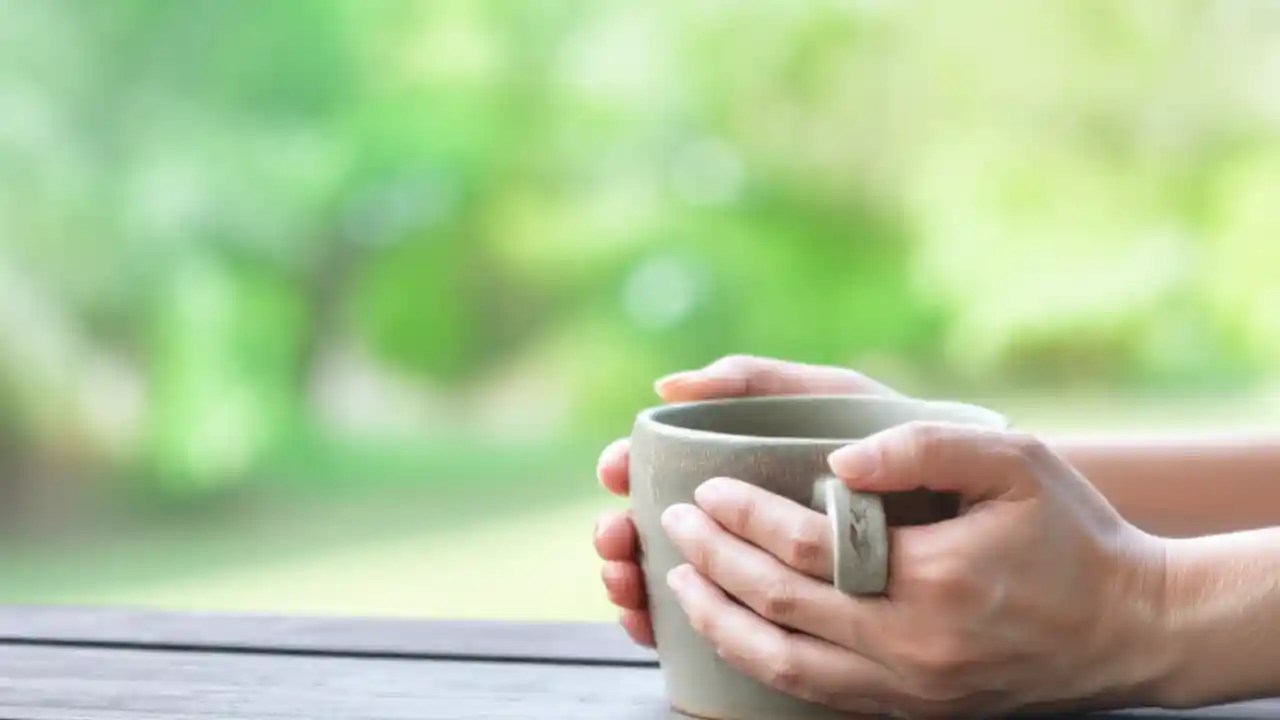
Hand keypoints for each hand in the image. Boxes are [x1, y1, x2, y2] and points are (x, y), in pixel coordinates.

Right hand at [593, 355, 898, 646]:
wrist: (975, 500)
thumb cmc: (892, 439)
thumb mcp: (828, 399)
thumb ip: (757, 381)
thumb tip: (668, 386)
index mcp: (742, 465)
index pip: (662, 467)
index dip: (627, 467)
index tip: (612, 468)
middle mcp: (738, 519)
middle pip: (654, 530)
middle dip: (620, 534)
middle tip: (612, 537)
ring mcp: (753, 570)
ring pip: (670, 582)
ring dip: (632, 580)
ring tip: (625, 578)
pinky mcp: (779, 620)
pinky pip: (709, 629)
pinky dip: (665, 626)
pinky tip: (648, 622)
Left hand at [659, 422, 1169, 717]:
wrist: (1131, 629)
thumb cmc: (1072, 533)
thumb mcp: (1013, 461)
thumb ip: (922, 445)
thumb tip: (836, 461)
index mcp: (933, 579)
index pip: (805, 549)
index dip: (743, 516)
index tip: (705, 490)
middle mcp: (912, 647)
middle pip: (778, 606)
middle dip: (712, 562)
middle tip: (671, 526)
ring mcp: (909, 690)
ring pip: (783, 665)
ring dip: (720, 621)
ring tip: (679, 583)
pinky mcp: (911, 711)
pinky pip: (815, 693)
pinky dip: (761, 661)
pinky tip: (735, 629)